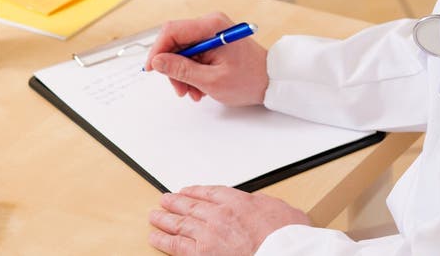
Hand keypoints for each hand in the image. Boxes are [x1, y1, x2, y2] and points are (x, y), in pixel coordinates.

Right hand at [145, 12, 268, 105]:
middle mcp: (211, 23)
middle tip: (180, 90)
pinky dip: (192, 71)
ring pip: (182, 50)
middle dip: (173, 67)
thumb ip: (182, 69)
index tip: (152, 69)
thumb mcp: (211, 80)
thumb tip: (158, 61)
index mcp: (212, 26)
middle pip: (176, 41)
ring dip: (182, 73)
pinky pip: (193, 53)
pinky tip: (200, 86)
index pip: (172, 30)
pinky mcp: (214, 40)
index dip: (158, 49)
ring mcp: (212, 31)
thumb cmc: (249, 79)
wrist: (271, 80)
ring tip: (193, 92)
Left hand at [149, 185, 310, 254]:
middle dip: (175, 202)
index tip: (186, 191)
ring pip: (180, 223)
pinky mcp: (202, 255)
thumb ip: (261, 204)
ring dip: (165, 218)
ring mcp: (208, 235)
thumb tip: (259, 206)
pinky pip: (176, 246)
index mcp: (236, 200)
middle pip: (190, 204)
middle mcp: (218, 214)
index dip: (194, 191)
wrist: (283, 253)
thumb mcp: (277, 208)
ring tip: (155, 215)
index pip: (209, 192)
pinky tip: (155, 238)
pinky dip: (163, 241)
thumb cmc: (284, 235)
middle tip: (164, 199)